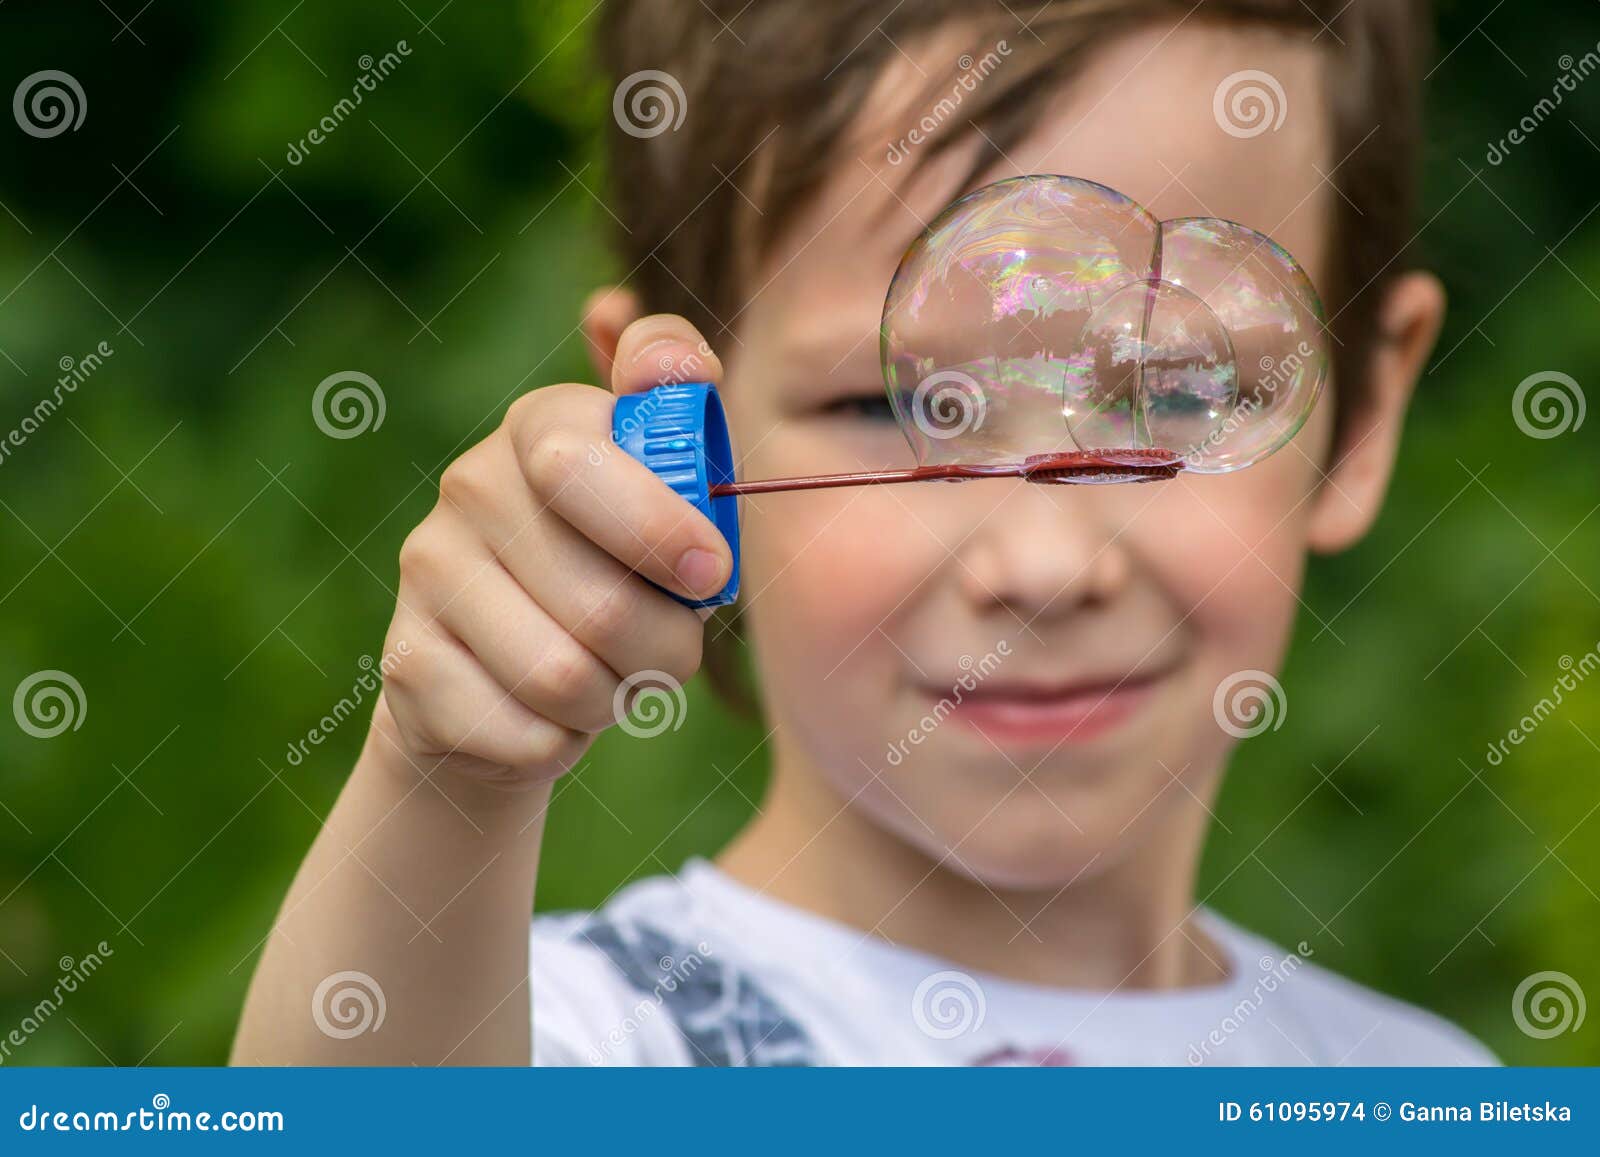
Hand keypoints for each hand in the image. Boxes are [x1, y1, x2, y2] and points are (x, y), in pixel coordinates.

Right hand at [368, 315, 731, 790]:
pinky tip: (551, 712)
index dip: (658, 525)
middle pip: (601, 603)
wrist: (505, 677)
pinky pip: (523, 732)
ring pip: (564, 677)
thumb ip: (678, 418)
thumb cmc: (613, 571)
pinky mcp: (404, 662)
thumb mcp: (667, 492)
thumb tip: (681, 363)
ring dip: (616, 696)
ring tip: (613, 677)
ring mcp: (426, 570)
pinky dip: (561, 741)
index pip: (581, 456)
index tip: (710, 574)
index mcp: (543, 426)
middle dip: (665, 648)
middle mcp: (472, 484)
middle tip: (673, 650)